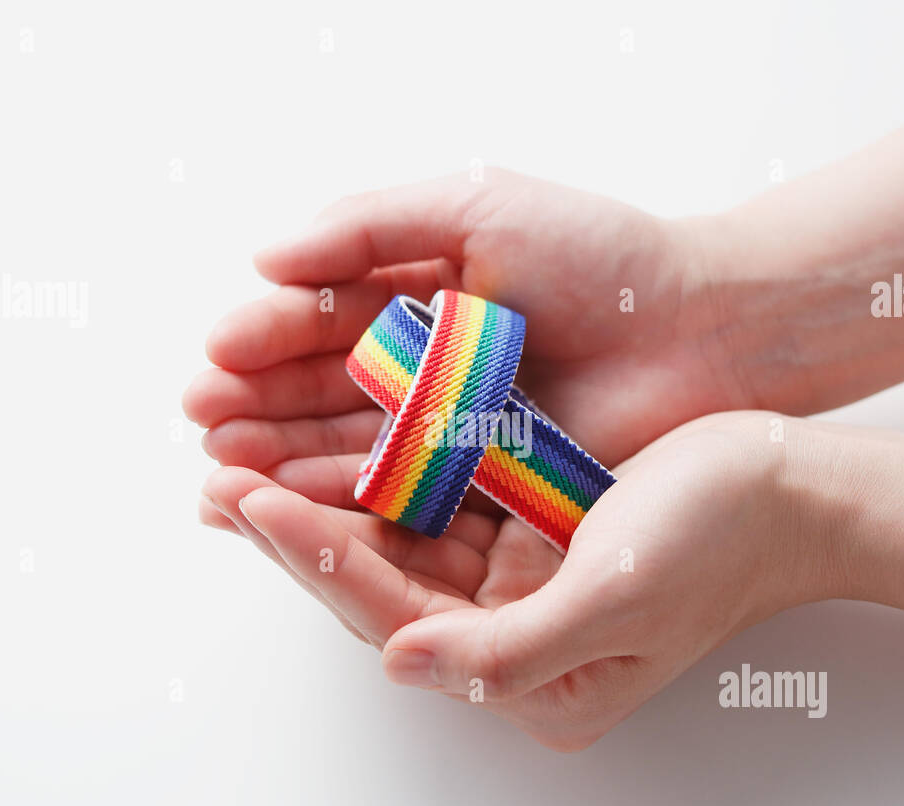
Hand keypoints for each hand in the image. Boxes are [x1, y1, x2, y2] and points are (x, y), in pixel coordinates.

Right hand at [183, 169, 745, 494]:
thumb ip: (369, 227)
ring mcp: (452, 428)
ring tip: (225, 469)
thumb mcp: (475, 207)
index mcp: (419, 295)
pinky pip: (403, 493)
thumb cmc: (598, 256)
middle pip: (323, 390)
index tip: (216, 356)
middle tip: (202, 422)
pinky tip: (293, 501)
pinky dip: (348, 498)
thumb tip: (265, 257)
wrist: (702, 327)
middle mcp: (426, 367)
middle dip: (258, 405)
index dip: (266, 338)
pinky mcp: (483, 483)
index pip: (322, 318)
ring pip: (351, 447)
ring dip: (284, 458)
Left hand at [200, 411, 817, 751]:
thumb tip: (403, 664)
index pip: (399, 620)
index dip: (321, 561)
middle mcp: (511, 643)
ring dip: (319, 504)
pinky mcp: (518, 538)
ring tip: (240, 463)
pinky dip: (371, 480)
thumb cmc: (720, 541)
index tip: (252, 498)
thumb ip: (510, 651)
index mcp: (533, 679)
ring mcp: (512, 590)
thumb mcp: (620, 599)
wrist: (788, 490)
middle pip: (378, 590)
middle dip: (296, 536)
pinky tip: (318, 448)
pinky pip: (426, 512)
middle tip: (217, 479)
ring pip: (390, 549)